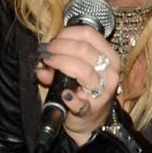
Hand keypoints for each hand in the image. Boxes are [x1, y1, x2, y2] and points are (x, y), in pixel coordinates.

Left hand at [34, 24, 122, 144]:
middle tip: (46, 52)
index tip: (53, 40)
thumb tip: (41, 65)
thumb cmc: (83, 89)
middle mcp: (110, 72)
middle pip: (84, 49)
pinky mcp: (91, 109)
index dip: (67, 33)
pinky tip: (63, 93)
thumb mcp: (75, 70)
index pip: (89, 34)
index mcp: (109, 56)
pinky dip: (70, 97)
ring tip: (47, 63)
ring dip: (60, 63)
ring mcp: (103, 91)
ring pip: (83, 69)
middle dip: (59, 47)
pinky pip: (80, 102)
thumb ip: (59, 62)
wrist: (90, 119)